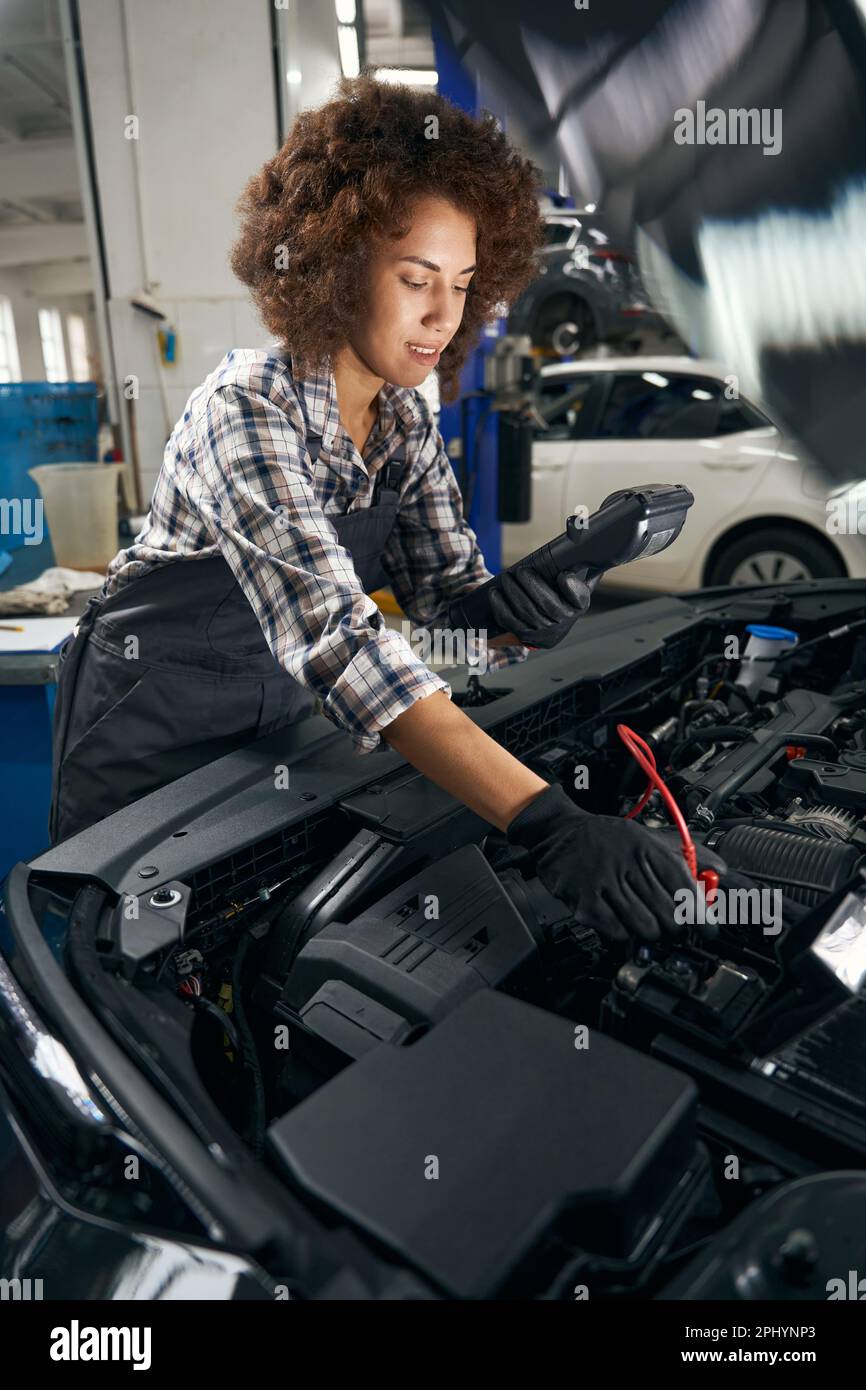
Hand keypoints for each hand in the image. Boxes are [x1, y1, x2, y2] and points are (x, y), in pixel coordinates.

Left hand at [488, 567, 593, 649]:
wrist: (553, 628)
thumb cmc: (563, 597)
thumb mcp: (579, 582)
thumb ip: (584, 566)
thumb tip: (580, 541)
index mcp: (578, 605)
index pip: (579, 598)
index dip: (572, 588)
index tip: (563, 575)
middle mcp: (563, 621)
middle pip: (546, 603)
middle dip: (531, 584)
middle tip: (521, 571)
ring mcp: (543, 630)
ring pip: (526, 611)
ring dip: (513, 592)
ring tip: (507, 578)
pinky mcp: (525, 634)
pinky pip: (510, 620)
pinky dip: (500, 606)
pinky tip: (495, 593)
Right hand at [506, 783, 693, 943]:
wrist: (560, 833)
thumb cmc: (608, 838)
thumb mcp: (650, 836)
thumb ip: (688, 854)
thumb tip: (722, 870)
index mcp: (648, 848)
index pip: (685, 887)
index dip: (702, 914)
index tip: (709, 930)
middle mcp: (628, 864)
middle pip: (669, 914)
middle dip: (676, 928)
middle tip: (673, 928)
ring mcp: (605, 884)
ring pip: (646, 928)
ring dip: (651, 933)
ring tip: (647, 924)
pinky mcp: (586, 902)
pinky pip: (618, 933)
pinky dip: (624, 934)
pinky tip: (622, 921)